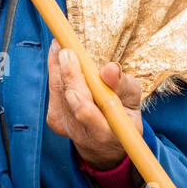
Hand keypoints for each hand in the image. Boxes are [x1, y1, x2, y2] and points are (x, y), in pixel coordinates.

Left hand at [46, 41, 142, 169]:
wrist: (104, 142)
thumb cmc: (123, 114)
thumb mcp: (132, 100)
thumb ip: (123, 85)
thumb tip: (110, 68)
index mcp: (107, 132)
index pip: (90, 117)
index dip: (82, 100)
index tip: (81, 78)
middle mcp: (83, 133)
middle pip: (72, 101)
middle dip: (69, 74)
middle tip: (67, 49)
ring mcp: (66, 127)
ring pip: (59, 93)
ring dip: (59, 68)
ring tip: (60, 45)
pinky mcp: (55, 120)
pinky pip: (53, 91)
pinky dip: (55, 71)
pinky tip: (57, 56)